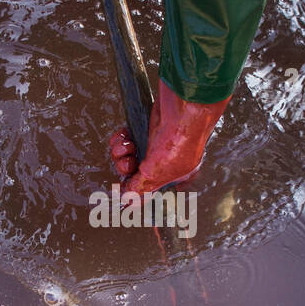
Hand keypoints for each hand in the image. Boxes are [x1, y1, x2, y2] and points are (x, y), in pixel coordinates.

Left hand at [110, 82, 231, 192]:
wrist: (184, 106)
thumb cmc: (178, 142)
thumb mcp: (156, 172)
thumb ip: (140, 187)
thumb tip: (128, 198)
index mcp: (174, 176)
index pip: (150, 190)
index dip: (135, 190)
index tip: (123, 187)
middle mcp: (166, 161)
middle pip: (135, 172)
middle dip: (126, 168)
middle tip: (129, 163)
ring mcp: (156, 144)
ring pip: (128, 155)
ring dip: (120, 153)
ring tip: (126, 147)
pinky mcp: (146, 127)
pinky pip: (126, 139)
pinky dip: (121, 139)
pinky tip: (124, 135)